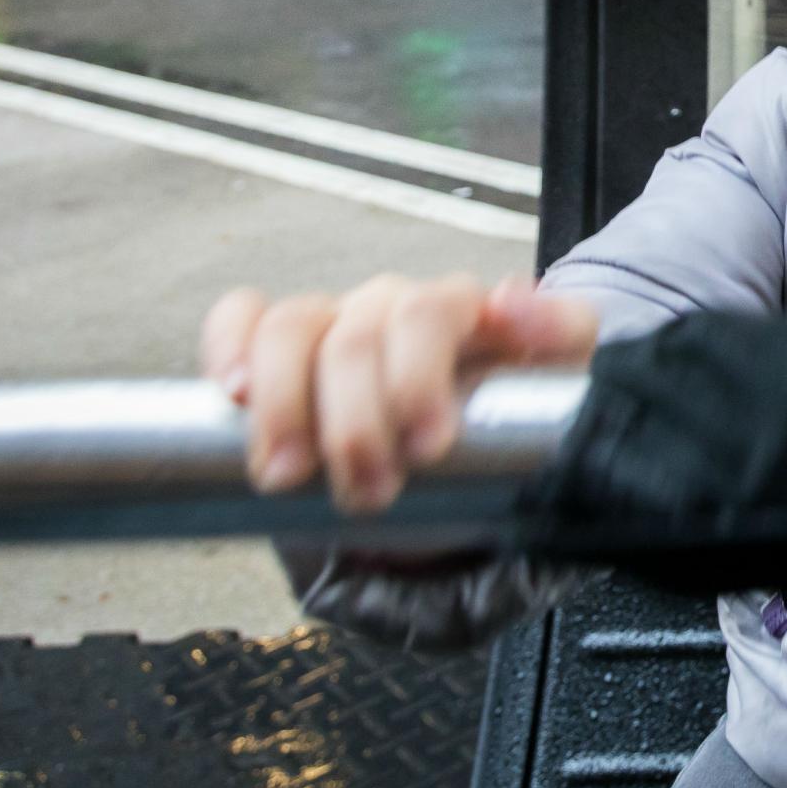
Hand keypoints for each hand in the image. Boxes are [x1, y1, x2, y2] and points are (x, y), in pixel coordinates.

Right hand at [200, 274, 598, 513]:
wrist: (471, 462)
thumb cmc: (510, 424)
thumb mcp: (557, 387)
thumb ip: (558, 332)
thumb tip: (510, 299)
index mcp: (466, 311)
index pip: (432, 312)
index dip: (418, 377)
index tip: (427, 447)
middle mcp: (398, 307)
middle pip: (358, 337)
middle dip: (356, 422)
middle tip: (369, 489)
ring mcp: (339, 320)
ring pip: (293, 327)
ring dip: (287, 406)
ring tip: (290, 475)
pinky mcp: (287, 345)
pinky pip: (243, 317)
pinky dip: (229, 348)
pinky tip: (234, 396)